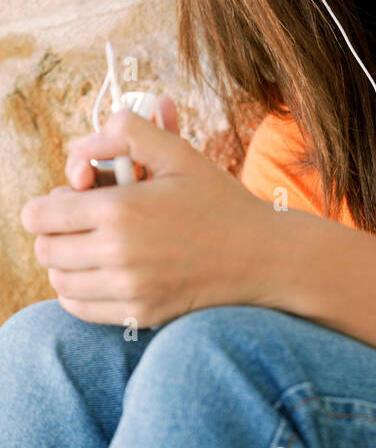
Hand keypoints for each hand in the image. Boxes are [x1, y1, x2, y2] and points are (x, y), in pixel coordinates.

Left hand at [20, 100, 295, 327]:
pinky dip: (80, 290)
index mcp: (120, 209)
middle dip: (57, 230)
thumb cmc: (220, 202)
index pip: (39, 214)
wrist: (263, 256)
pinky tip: (106, 272)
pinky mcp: (137, 314)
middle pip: (44, 247)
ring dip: (68, 260)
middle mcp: (118, 253)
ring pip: (58, 278)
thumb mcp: (179, 154)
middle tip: (88, 220)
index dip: (48, 202)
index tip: (73, 197)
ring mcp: (127, 289)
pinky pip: (78, 306)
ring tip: (98, 245)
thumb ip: (126, 133)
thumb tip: (83, 148)